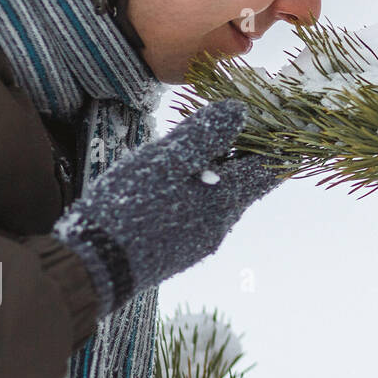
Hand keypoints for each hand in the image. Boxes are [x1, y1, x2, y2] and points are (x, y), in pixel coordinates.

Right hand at [53, 99, 282, 317]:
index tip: (283, 123)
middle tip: (241, 127)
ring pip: (221, 199)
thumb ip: (204, 135)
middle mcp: (220, 224)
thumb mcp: (167, 161)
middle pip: (246, 184)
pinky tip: (177, 181)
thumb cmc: (130, 207)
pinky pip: (200, 214)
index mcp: (224, 200)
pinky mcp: (178, 251)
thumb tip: (240, 110)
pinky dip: (200, 192)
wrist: (94, 268)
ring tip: (204, 148)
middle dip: (247, 155)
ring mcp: (199, 242)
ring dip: (220, 174)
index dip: (278, 144)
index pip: (269, 169)